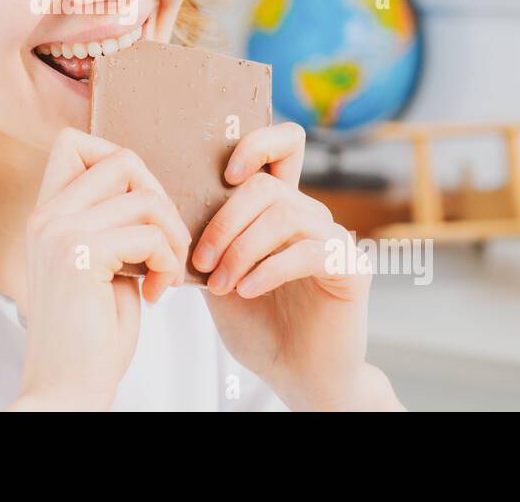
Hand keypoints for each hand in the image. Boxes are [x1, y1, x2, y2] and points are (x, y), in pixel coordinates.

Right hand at [11, 128, 191, 410]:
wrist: (66, 390)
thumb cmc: (89, 337)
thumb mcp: (99, 266)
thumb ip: (110, 223)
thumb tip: (149, 188)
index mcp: (45, 215)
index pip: (74, 142)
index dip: (120, 161)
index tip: (141, 208)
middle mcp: (45, 216)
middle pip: (120, 158)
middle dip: (160, 197)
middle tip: (165, 243)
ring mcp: (58, 233)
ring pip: (144, 197)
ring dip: (171, 236)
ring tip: (164, 273)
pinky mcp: (79, 257)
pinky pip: (148, 234)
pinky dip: (168, 262)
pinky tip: (157, 293)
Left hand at [193, 122, 401, 410]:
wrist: (296, 376)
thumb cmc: (257, 326)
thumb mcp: (219, 275)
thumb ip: (208, 240)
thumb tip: (169, 209)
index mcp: (281, 209)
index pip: (284, 145)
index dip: (257, 143)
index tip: (226, 176)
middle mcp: (312, 216)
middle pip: (267, 186)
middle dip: (225, 222)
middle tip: (202, 262)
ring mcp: (335, 239)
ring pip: (283, 216)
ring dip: (241, 250)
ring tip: (221, 285)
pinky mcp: (351, 267)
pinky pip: (308, 251)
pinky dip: (269, 269)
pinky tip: (248, 291)